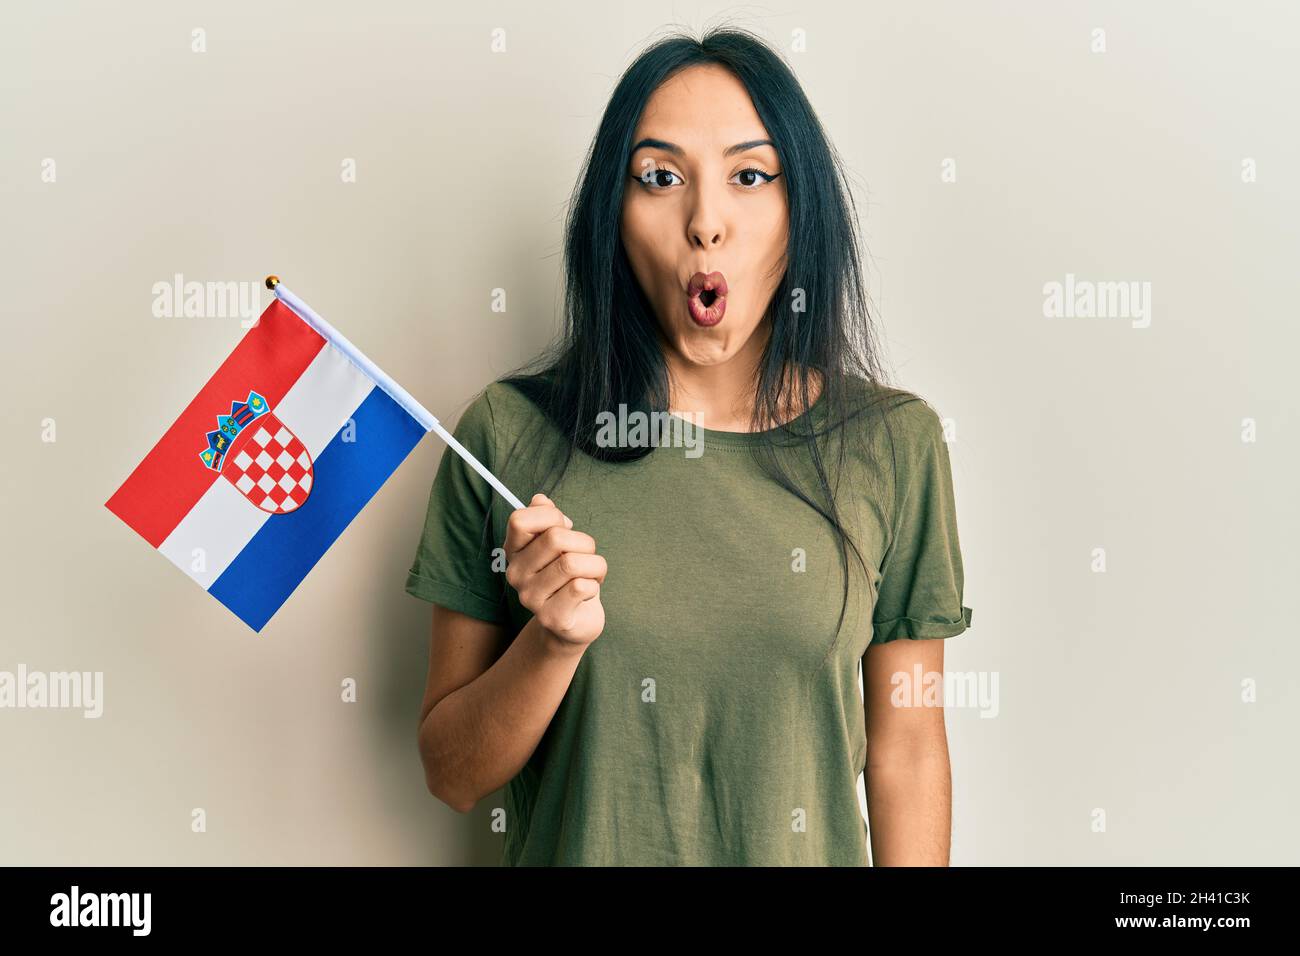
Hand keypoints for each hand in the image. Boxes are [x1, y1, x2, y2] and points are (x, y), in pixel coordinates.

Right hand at [503, 493, 606, 650]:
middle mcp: (516, 574)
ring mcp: (531, 598)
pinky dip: (594, 584)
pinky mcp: (552, 617)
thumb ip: (546, 519)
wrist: (572, 622)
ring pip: (573, 562)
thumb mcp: (557, 544)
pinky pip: (581, 586)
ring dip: (595, 564)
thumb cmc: (566, 576)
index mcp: (514, 551)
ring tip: (592, 574)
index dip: (550, 516)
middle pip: (555, 538)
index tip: (564, 527)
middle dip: (584, 542)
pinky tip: (588, 592)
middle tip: (587, 555)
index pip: (519, 520)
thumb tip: (540, 500)